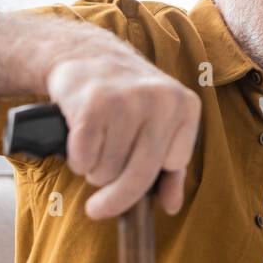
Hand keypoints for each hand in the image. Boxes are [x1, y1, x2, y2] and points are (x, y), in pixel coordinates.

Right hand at [45, 49, 199, 219]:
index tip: (134, 174)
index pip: (171, 166)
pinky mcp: (92, 105)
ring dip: (95, 170)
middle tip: (99, 207)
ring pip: (107, 172)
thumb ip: (172, 167)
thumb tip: (172, 206)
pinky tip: (81, 140)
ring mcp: (126, 101)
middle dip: (115, 199)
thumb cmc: (126, 97)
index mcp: (186, 105)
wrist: (85, 55)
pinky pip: (83, 159)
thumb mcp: (161, 122)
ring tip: (96, 145)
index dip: (150, 175)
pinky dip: (77, 160)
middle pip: (139, 176)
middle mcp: (160, 100)